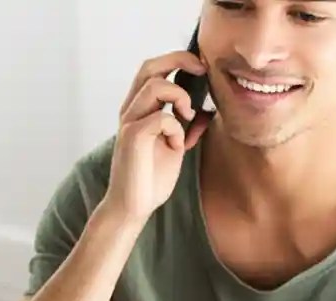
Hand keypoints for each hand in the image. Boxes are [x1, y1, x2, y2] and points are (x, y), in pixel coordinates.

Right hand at [104, 51, 213, 223]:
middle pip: (150, 67)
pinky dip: (177, 129)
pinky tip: (178, 146)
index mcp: (138, 108)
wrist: (133, 206)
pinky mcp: (133, 138)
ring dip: (181, 97)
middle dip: (180, 61)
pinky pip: (162, 117)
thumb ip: (186, 124)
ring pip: (156, 86)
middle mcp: (130, 110)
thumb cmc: (151, 177)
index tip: (202, 68)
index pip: (153, 68)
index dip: (178, 59)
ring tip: (188, 117)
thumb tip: (206, 109)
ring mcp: (129, 123)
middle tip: (202, 73)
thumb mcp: (177, 145)